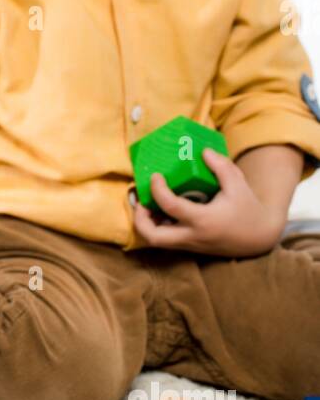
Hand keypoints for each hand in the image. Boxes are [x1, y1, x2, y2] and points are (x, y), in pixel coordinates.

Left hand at [132, 147, 284, 256]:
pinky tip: (162, 211)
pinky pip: (167, 241)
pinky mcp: (191, 248)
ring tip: (149, 205)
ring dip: (147, 224)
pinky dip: (159, 227)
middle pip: (152, 236)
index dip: (157, 190)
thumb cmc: (248, 209)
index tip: (155, 176)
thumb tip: (202, 151)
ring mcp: (190, 245)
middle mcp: (192, 236)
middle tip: (142, 201)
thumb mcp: (238, 184)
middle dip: (140, 219)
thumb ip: (221, 166)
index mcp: (203, 220)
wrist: (259, 238)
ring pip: (156, 242)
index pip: (170, 206)